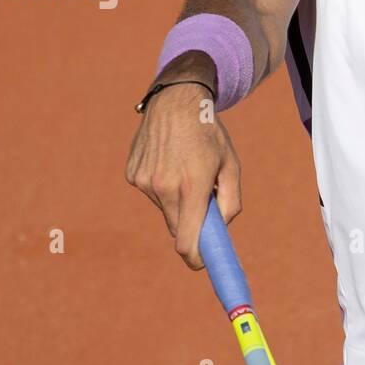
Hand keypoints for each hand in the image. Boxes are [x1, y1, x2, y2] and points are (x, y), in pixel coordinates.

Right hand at [125, 82, 240, 269]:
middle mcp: (164, 187)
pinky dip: (163, 187)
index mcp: (192, 186)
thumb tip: (221, 229)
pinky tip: (169, 161)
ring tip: (186, 170)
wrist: (176, 101)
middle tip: (204, 206)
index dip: (195, 258)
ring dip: (178, 201)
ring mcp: (144, 181)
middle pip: (177, 228)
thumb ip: (231, 202)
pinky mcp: (132, 174)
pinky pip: (152, 193)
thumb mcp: (231, 165)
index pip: (187, 240)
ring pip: (166, 209)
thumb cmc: (210, 134)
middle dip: (192, 225)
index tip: (201, 263)